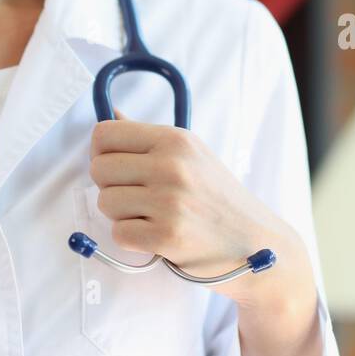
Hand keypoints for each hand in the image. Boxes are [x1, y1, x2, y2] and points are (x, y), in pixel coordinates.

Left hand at [90, 107, 300, 302]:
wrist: (256, 241)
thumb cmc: (217, 197)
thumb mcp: (191, 154)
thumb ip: (147, 137)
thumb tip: (110, 114)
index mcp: (175, 139)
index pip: (104, 134)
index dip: (102, 153)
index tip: (119, 167)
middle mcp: (172, 166)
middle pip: (98, 169)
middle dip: (110, 186)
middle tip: (138, 196)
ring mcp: (170, 201)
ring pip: (105, 202)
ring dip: (121, 215)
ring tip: (151, 216)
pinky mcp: (167, 236)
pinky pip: (119, 234)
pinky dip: (132, 239)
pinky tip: (156, 235)